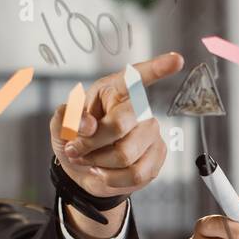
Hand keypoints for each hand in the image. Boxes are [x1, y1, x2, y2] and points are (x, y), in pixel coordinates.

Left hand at [48, 52, 184, 237]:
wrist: (84, 171)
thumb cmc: (75, 139)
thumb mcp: (61, 125)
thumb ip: (68, 119)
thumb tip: (88, 124)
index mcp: (115, 90)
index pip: (136, 77)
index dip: (157, 68)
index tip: (176, 59)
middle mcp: (139, 108)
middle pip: (118, 126)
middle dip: (90, 144)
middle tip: (76, 149)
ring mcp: (151, 132)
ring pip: (125, 155)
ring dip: (99, 163)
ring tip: (91, 161)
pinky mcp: (157, 156)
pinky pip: (136, 174)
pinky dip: (112, 179)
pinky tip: (105, 172)